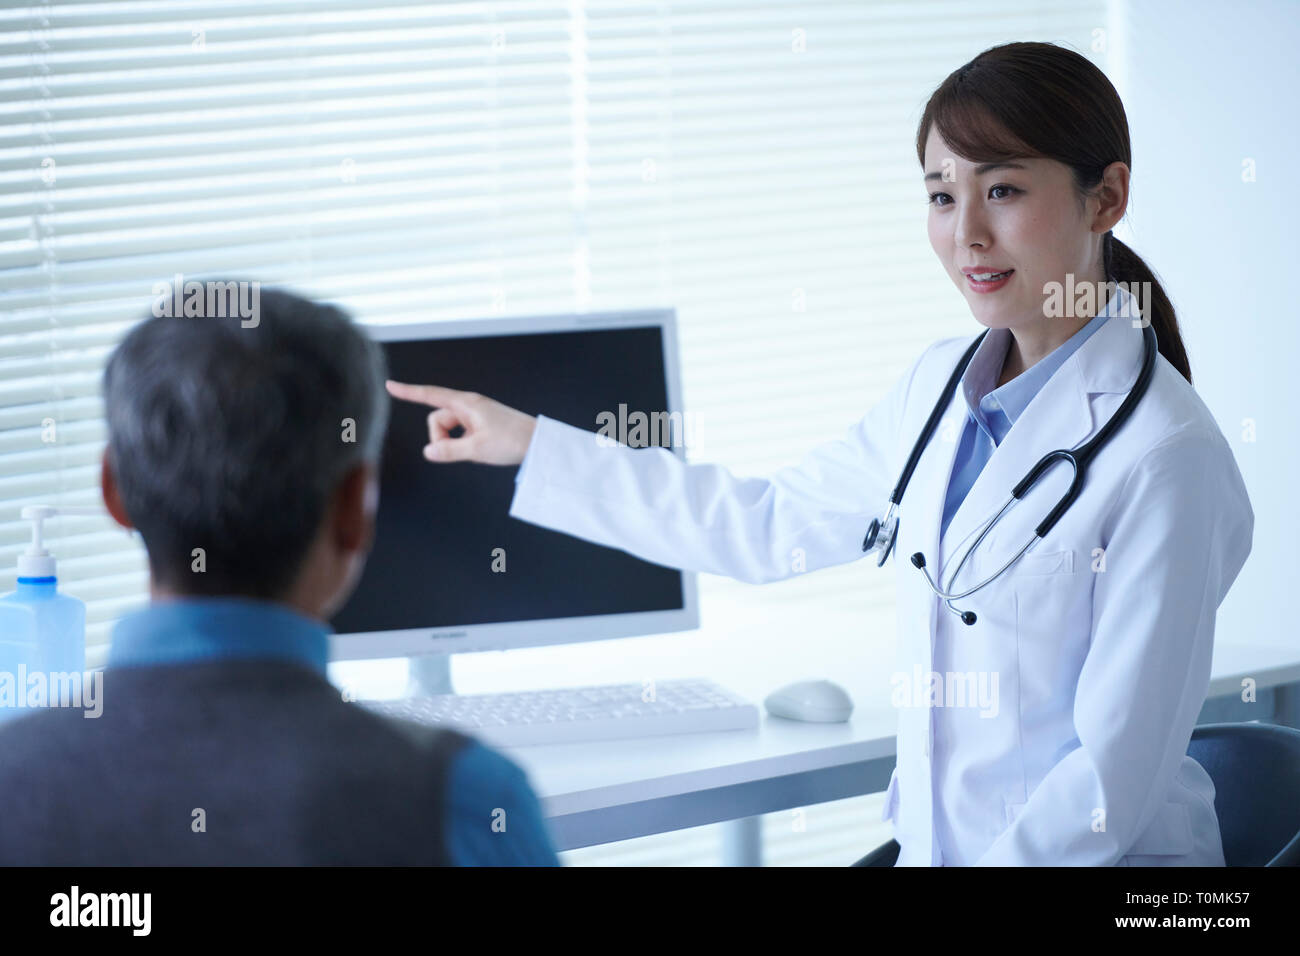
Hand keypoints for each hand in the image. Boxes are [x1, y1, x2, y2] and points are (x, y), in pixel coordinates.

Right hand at [385, 381, 536, 465]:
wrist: (538, 442)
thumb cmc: (512, 441)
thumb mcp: (477, 449)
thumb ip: (449, 451)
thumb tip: (427, 452)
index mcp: (466, 404)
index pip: (430, 395)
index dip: (408, 392)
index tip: (390, 385)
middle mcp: (469, 405)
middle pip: (438, 419)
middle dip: (441, 437)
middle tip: (464, 451)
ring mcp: (475, 414)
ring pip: (448, 429)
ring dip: (453, 442)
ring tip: (476, 451)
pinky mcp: (480, 423)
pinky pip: (460, 433)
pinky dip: (462, 443)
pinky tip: (479, 450)